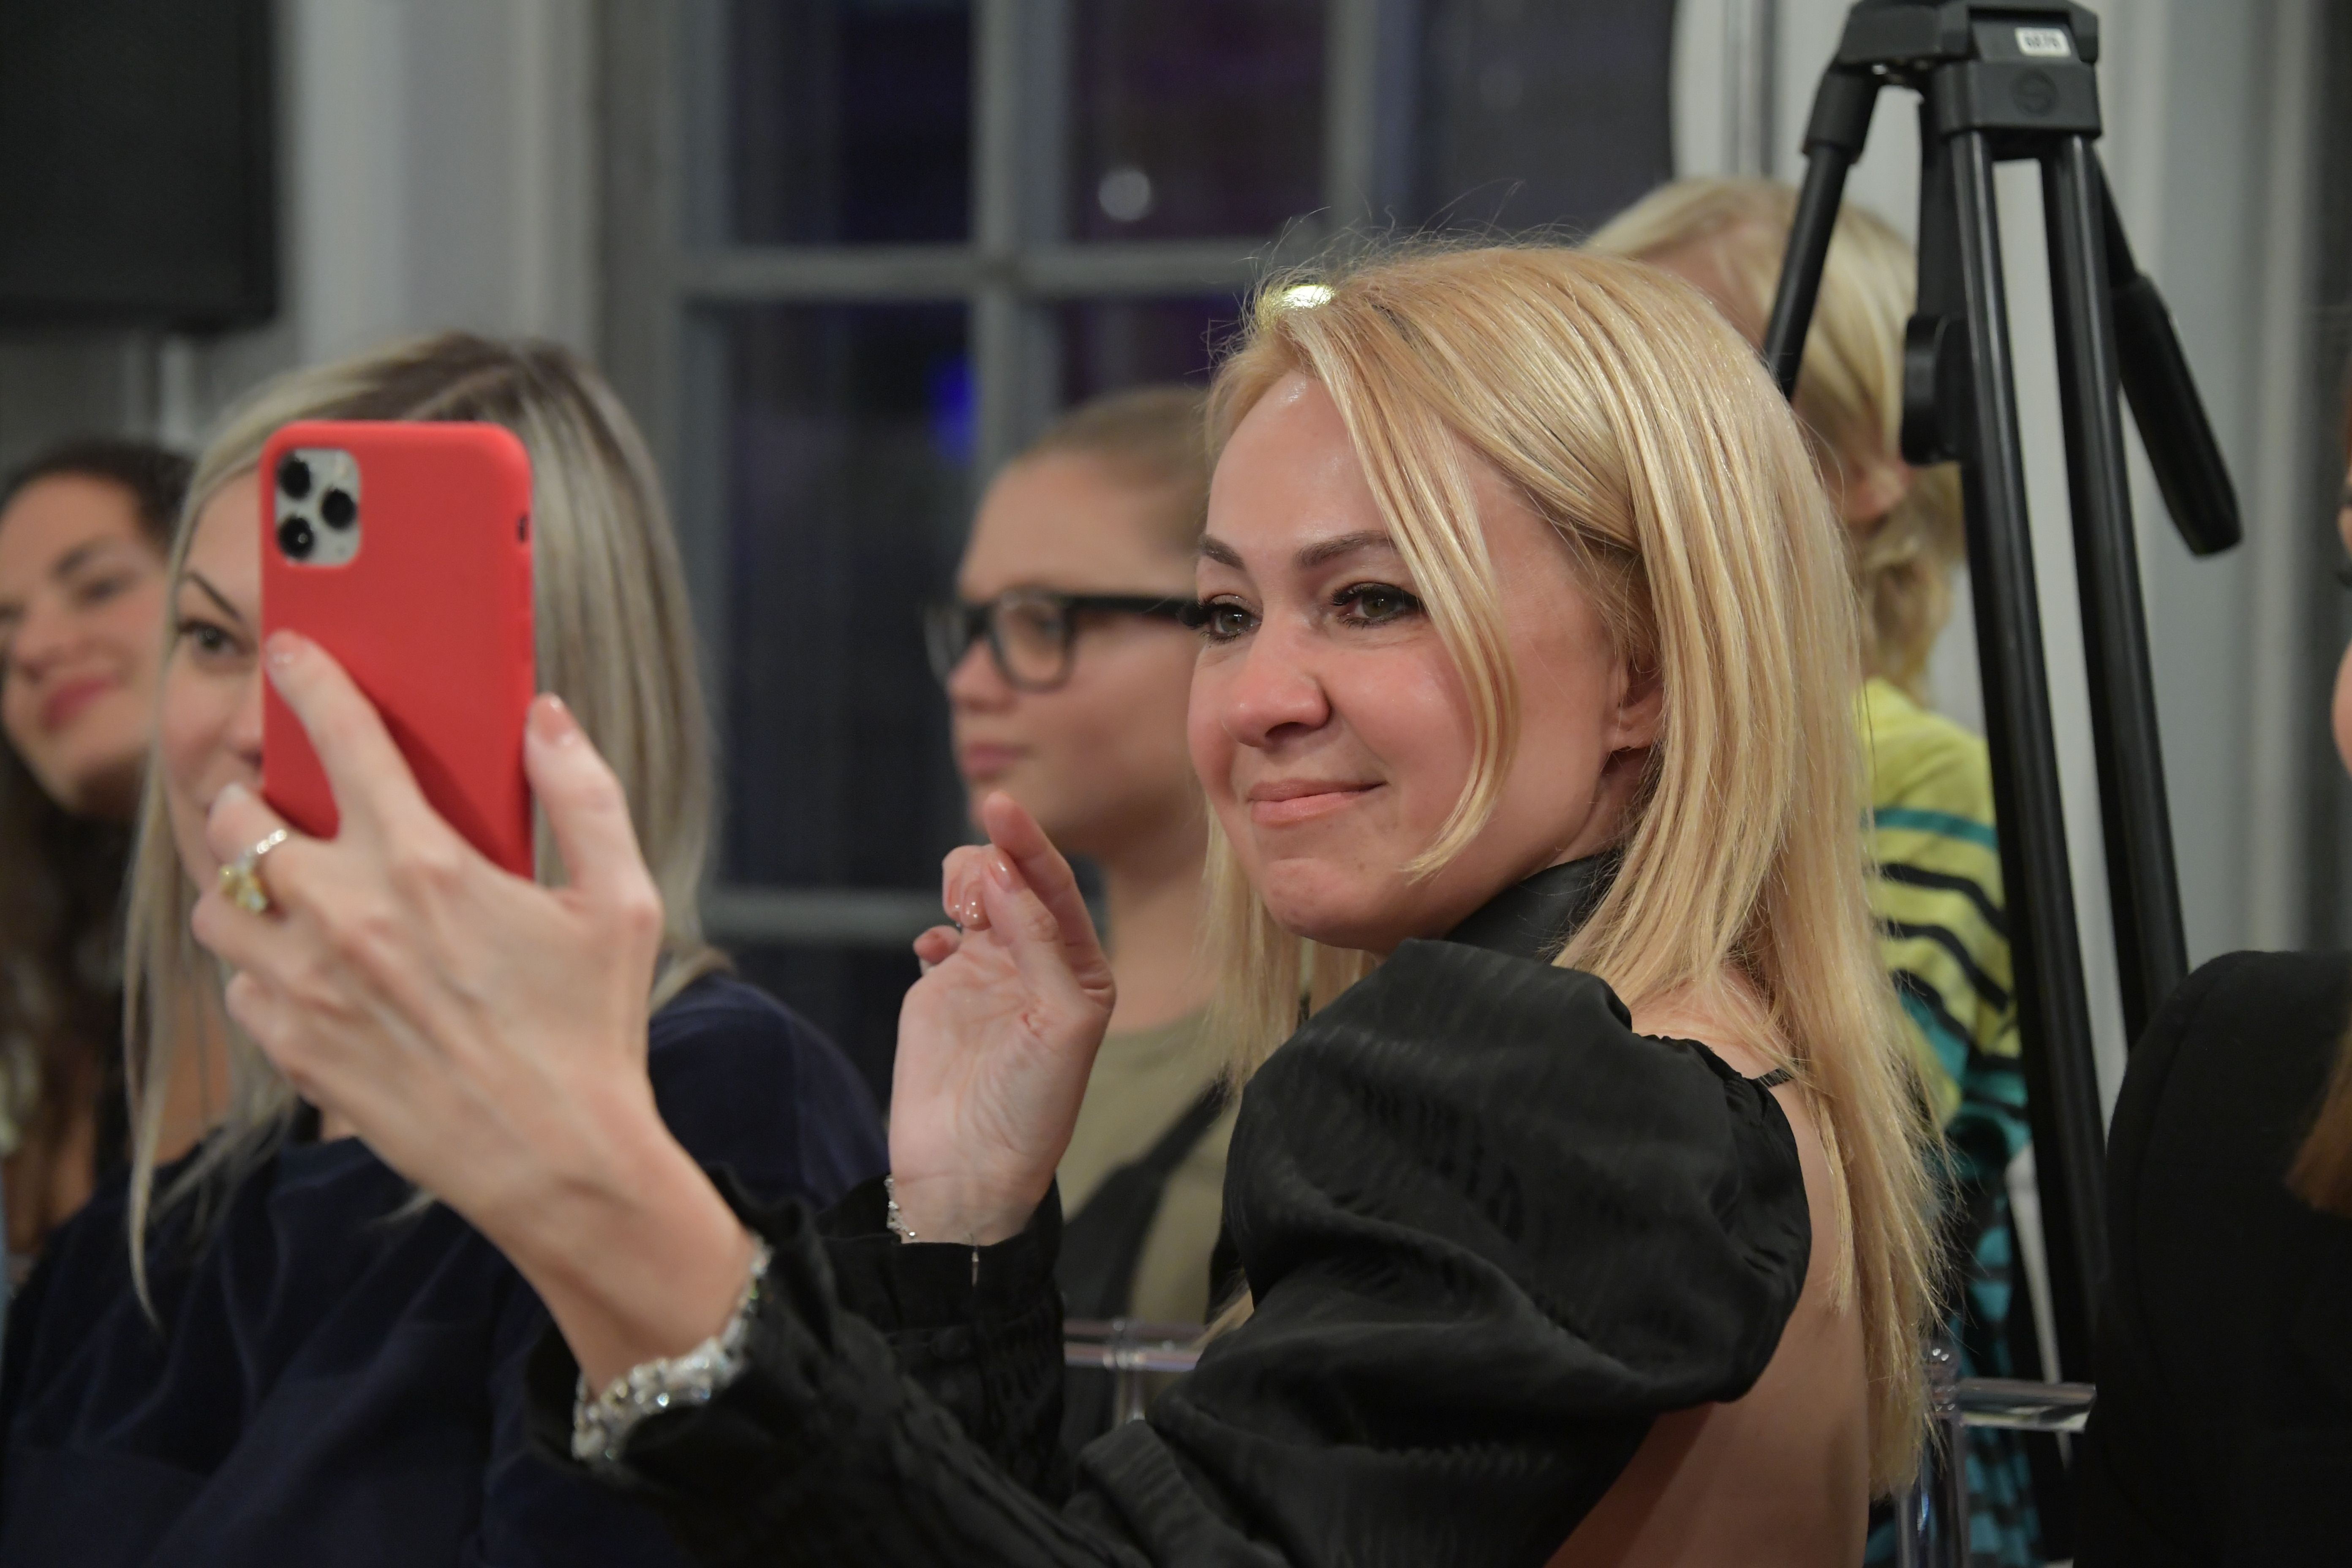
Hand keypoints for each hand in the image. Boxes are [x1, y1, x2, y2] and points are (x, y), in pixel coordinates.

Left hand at [192, 631, 750, 1383]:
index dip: (309, 680)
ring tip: (290, 892)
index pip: (341, 739)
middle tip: (287, 805)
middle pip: (238, 819)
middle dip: (251, 797)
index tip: (291, 654)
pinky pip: (236, 985)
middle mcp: (350, 918)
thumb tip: (546, 717)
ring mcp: (310, 989)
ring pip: (216, 903)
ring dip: (243, 887)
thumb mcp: (623, 903)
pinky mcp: (293, 1051)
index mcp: (430, 867)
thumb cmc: (595, 1031)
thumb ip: (585, 795)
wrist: (558, 1164)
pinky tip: (312, 973)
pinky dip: (260, 969)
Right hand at [889, 792, 1114, 1243]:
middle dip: (991, 862)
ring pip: (975, 897)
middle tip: (968, 891)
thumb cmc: (1033, 1106)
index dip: (1030, 845)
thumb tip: (1001, 872)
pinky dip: (934, 930)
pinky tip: (934, 951)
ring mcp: (987, 975)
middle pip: (1014, 881)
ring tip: (955, 913)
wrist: (969, 1172)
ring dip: (962, 884)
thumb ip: (1035, 942)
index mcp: (1081, 969)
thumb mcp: (1059, 1021)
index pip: (1056, 889)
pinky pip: (938, 937)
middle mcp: (1036, 964)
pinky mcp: (940, 992)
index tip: (999, 807)